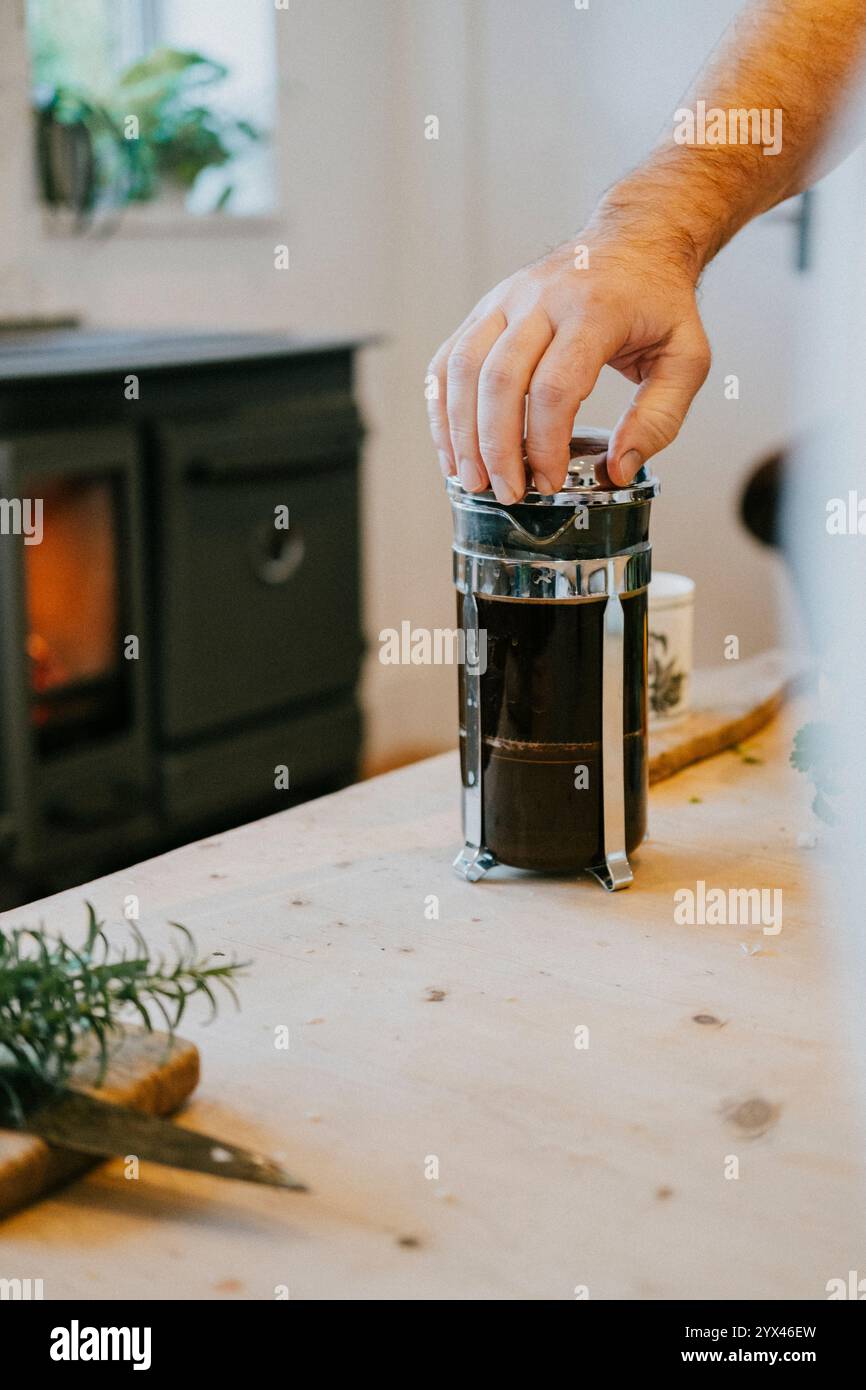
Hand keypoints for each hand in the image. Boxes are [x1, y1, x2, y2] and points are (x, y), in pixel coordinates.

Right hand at [427, 207, 710, 500]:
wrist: (634, 239)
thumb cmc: (658, 301)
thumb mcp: (687, 358)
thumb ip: (659, 417)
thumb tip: (619, 469)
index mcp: (594, 310)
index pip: (555, 386)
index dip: (545, 443)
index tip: (550, 481)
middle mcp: (541, 299)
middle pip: (500, 380)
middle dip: (497, 447)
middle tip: (507, 493)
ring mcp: (505, 300)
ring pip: (463, 368)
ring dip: (461, 432)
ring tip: (472, 480)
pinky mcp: (485, 309)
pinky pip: (448, 359)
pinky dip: (443, 408)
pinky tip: (453, 446)